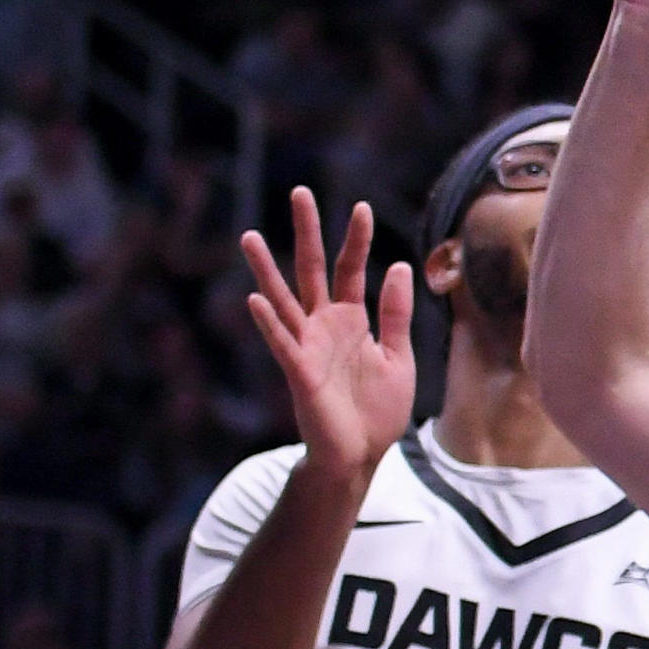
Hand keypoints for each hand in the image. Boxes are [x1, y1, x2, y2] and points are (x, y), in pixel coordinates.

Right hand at [236, 188, 412, 472]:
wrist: (362, 455)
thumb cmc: (377, 410)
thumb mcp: (399, 356)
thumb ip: (395, 314)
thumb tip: (398, 266)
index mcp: (351, 320)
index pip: (351, 269)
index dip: (356, 239)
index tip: (360, 206)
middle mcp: (324, 326)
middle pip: (312, 270)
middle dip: (307, 232)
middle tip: (299, 193)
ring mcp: (308, 347)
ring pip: (284, 299)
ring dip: (267, 269)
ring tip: (250, 236)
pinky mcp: (299, 373)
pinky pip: (282, 343)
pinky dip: (268, 322)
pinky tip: (254, 299)